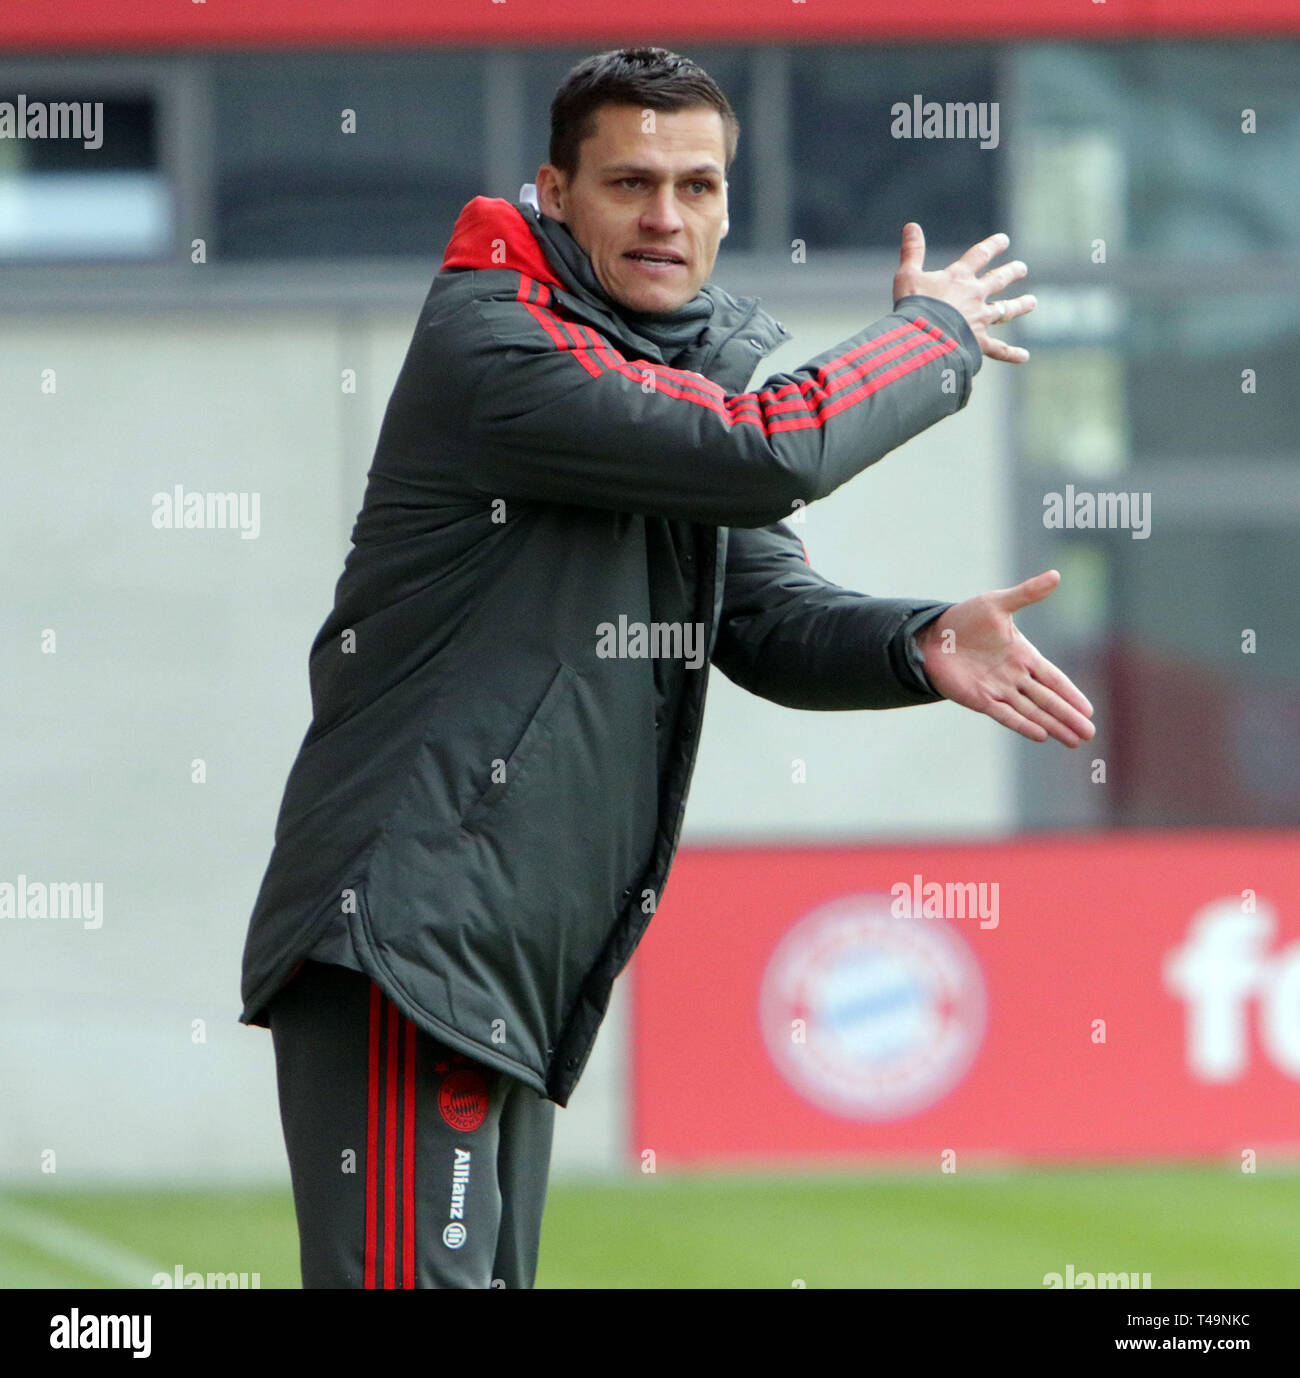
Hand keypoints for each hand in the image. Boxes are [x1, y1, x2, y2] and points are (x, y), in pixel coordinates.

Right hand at [893, 222, 1035, 363]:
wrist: (924, 336)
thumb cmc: (914, 305)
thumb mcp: (907, 275)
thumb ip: (912, 251)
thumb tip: (911, 225)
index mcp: (958, 278)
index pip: (979, 256)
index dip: (992, 246)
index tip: (1004, 240)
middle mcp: (974, 296)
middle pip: (997, 280)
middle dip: (1010, 273)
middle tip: (1022, 268)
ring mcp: (979, 319)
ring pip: (1004, 311)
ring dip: (1019, 305)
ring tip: (1032, 302)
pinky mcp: (978, 342)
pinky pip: (998, 349)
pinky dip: (1011, 353)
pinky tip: (1024, 356)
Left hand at [914, 570, 1094, 745]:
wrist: (932, 635)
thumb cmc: (966, 618)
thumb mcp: (997, 603)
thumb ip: (1027, 593)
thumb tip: (1056, 575)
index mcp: (1023, 655)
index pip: (1053, 678)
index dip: (1071, 694)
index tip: (1089, 711)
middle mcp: (1014, 676)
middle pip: (1047, 700)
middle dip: (1067, 716)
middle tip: (1089, 735)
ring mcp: (998, 689)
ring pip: (1031, 711)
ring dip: (1052, 726)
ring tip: (1074, 742)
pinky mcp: (979, 698)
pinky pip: (1005, 714)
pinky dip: (1022, 724)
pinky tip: (1041, 735)